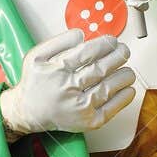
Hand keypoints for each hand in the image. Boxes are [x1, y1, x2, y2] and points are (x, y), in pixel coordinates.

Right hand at [0, 29, 138, 136]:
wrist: (28, 113)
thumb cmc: (35, 83)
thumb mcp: (37, 56)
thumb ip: (58, 41)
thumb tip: (81, 34)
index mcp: (56, 71)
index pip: (87, 53)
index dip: (104, 44)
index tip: (112, 40)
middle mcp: (68, 90)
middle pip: (100, 70)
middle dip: (117, 57)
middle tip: (124, 51)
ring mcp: (79, 108)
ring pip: (108, 88)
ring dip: (124, 76)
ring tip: (128, 69)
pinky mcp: (87, 122)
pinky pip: (111, 109)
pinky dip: (123, 98)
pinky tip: (128, 88)